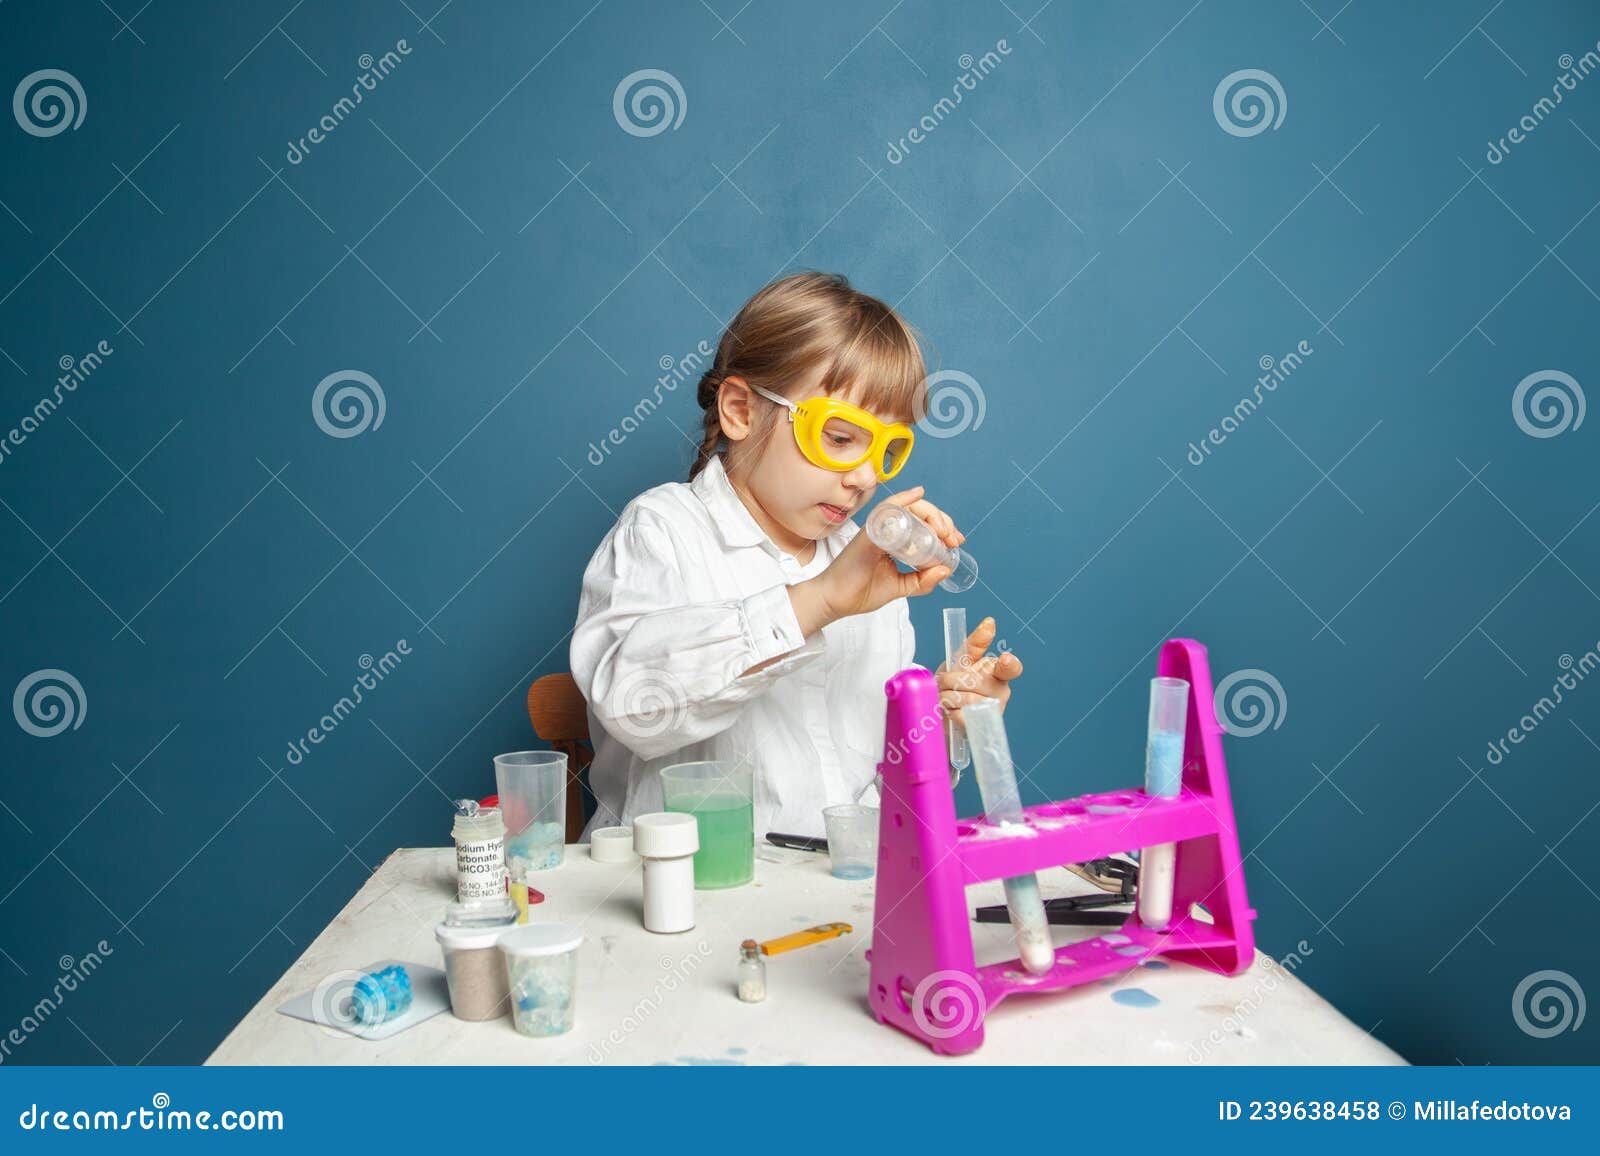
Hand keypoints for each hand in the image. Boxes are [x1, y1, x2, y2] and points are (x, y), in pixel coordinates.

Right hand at [789, 486, 964, 630]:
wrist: (835, 601)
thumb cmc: (860, 591)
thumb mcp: (901, 587)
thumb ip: (922, 581)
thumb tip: (947, 569)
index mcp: (893, 540)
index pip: (922, 525)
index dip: (942, 528)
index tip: (956, 541)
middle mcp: (886, 530)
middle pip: (919, 513)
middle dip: (942, 521)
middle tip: (953, 538)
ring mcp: (877, 529)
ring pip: (908, 509)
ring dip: (931, 515)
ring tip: (944, 531)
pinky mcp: (869, 533)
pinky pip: (887, 509)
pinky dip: (904, 499)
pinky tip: (918, 494)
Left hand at [935, 616, 1022, 721]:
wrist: (941, 710)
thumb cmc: (954, 684)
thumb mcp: (962, 660)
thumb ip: (975, 643)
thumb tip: (990, 622)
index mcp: (998, 674)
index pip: (1011, 668)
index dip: (1009, 664)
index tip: (1004, 659)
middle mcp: (1000, 692)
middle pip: (972, 681)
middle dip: (950, 680)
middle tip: (946, 684)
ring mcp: (991, 712)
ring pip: (964, 698)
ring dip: (946, 696)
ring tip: (947, 698)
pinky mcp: (980, 727)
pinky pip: (961, 716)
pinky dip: (949, 712)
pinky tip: (950, 712)